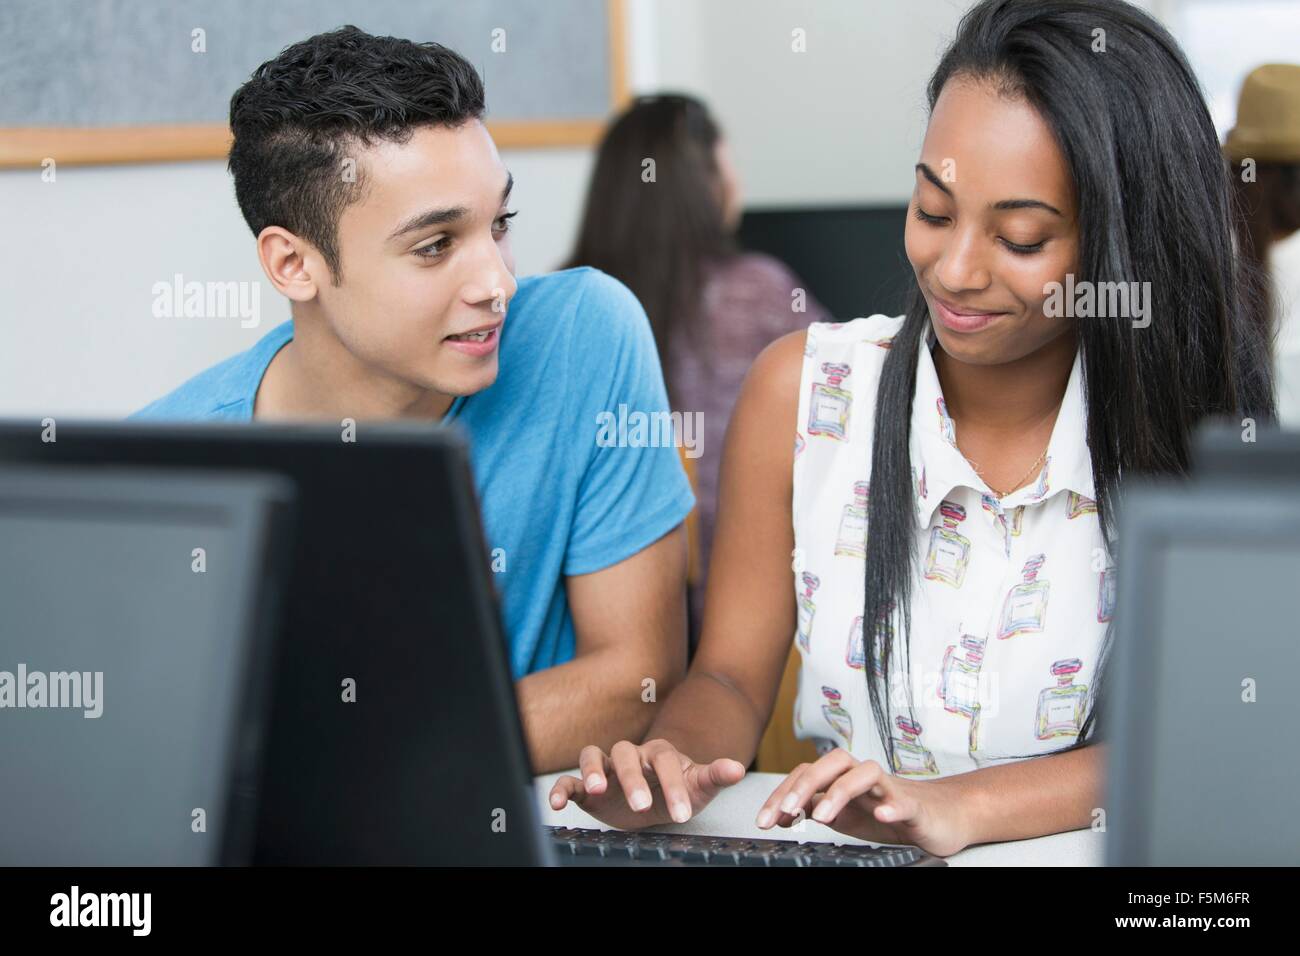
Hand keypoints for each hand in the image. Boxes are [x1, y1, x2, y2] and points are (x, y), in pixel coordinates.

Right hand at [548, 739, 746, 829]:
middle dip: (633, 779)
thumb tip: (737, 769)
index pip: (666, 763)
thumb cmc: (678, 790)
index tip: (682, 813)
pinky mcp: (588, 786)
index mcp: (659, 753)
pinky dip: (561, 788)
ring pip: (595, 756)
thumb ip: (714, 776)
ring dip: (593, 771)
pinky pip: (570, 780)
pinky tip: (557, 803)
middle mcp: (631, 755)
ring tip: (596, 789)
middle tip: (642, 806)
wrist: (657, 801)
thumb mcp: (698, 786)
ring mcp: (607, 768)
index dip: (673, 786)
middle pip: (627, 755)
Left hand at [754, 748, 972, 857]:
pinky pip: (903, 801)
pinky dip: (892, 806)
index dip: (783, 794)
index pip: (808, 774)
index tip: (765, 820)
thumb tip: (784, 809)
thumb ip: (817, 807)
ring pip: (865, 773)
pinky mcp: (915, 806)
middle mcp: (864, 776)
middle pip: (832, 763)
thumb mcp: (845, 813)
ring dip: (840, 792)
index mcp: (843, 778)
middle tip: (786, 813)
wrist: (940, 815)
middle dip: (804, 785)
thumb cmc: (888, 810)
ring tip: (823, 817)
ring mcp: (890, 788)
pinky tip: (881, 816)